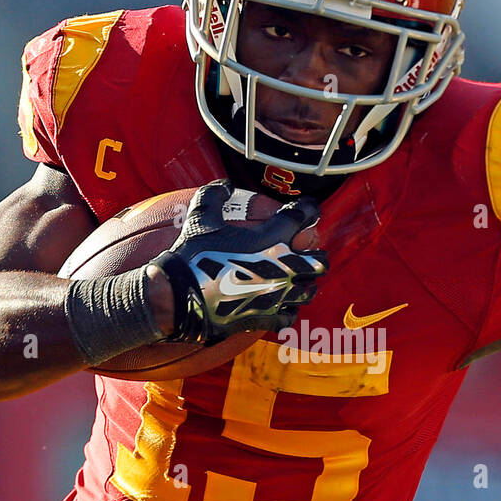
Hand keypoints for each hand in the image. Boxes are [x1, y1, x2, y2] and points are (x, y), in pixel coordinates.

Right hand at [150, 179, 327, 344]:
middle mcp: (284, 267)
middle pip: (320, 262)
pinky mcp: (267, 317)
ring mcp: (278, 295)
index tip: (308, 209)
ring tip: (299, 282)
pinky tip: (282, 307)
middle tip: (307, 254)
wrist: (180, 296)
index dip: (309, 209)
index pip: (303, 216)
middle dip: (316, 256)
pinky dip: (288, 311)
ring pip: (310, 291)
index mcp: (272, 238)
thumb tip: (225, 183)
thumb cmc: (193, 255)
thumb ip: (214, 196)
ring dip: (307, 285)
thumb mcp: (200, 218)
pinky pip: (290, 317)